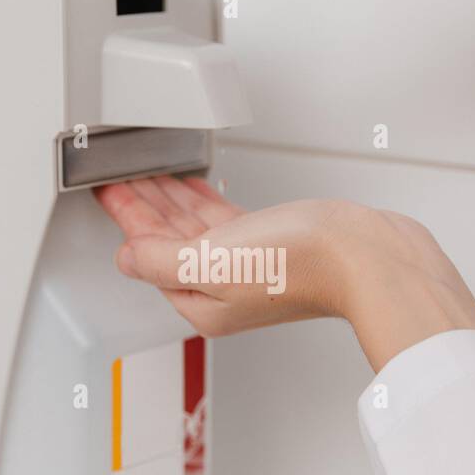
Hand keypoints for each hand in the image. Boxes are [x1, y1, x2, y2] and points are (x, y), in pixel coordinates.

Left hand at [95, 174, 474, 372]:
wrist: (369, 256)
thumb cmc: (303, 264)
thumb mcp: (212, 261)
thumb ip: (162, 259)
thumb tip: (127, 257)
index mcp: (201, 301)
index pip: (147, 255)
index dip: (124, 218)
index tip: (106, 191)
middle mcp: (223, 288)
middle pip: (166, 241)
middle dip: (141, 207)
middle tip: (118, 177)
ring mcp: (249, 265)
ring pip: (193, 228)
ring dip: (167, 199)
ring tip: (146, 174)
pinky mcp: (274, 242)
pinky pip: (224, 221)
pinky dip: (203, 201)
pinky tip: (194, 187)